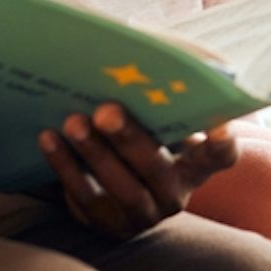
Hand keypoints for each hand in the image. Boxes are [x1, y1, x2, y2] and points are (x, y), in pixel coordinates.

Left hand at [38, 103, 237, 238]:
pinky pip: (85, 198)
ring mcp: (142, 214)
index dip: (221, 143)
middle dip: (131, 138)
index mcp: (195, 162)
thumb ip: (153, 90)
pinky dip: (65, 166)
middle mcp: (174, 193)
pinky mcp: (108, 225)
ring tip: (73, 121)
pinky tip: (48, 138)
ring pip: (122, 187)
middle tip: (106, 111)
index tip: (216, 124)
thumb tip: (136, 46)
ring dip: (95, 152)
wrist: (102, 177)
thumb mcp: (150, 115)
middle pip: (158, 168)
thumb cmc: (134, 130)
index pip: (220, 156)